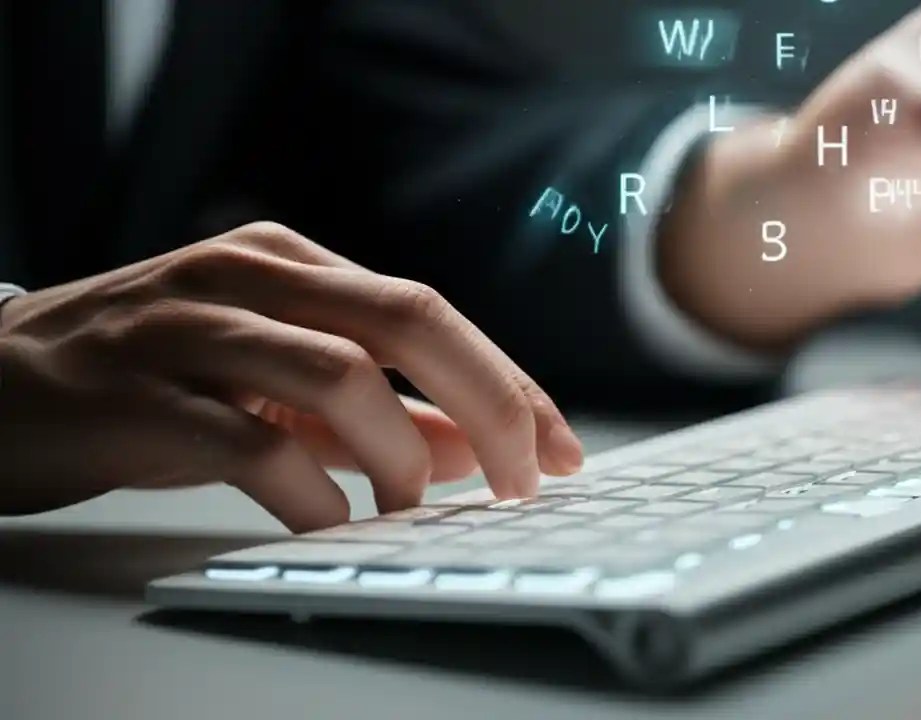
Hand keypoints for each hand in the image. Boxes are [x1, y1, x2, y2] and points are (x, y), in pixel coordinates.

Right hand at [0, 223, 582, 529]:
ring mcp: (187, 327)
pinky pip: (249, 441)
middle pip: (407, 319)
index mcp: (289, 262)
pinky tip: (331, 523)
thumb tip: (474, 447)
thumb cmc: (142, 380)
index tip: (560, 447)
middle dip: (492, 400)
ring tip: (418, 503)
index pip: (429, 311)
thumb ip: (371, 412)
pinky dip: (310, 490)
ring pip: (337, 369)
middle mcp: (247, 276)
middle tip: (531, 477)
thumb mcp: (269, 386)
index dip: (508, 381)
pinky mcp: (135, 393)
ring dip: (400, 449)